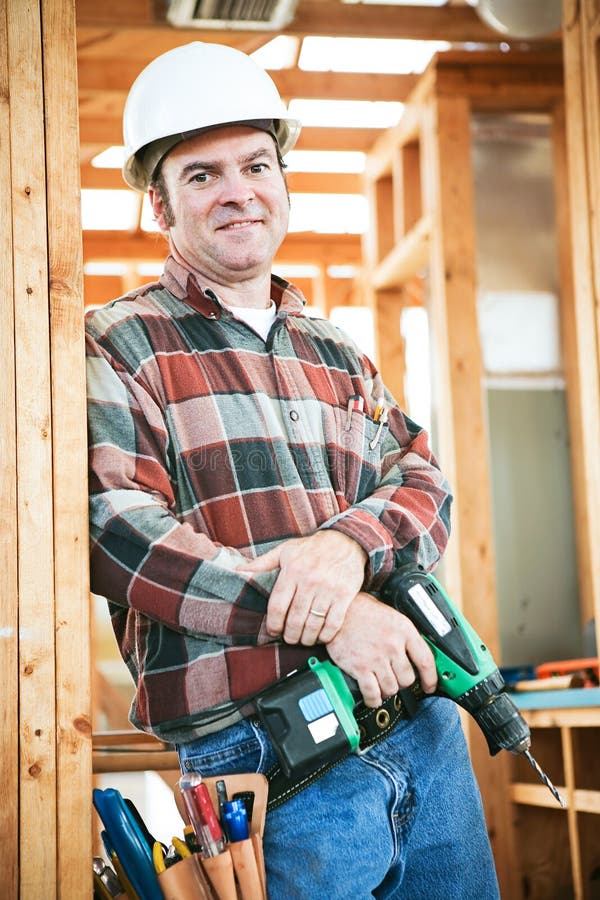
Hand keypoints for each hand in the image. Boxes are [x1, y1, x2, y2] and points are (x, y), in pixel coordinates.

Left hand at [237, 531, 366, 644]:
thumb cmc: (311, 548)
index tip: (274, 631)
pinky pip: (333, 624)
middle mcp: (310, 580)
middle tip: (289, 638)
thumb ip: (262, 563)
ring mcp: (328, 589)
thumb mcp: (285, 550)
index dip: (274, 624)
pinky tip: (320, 636)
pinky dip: (325, 636)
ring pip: (313, 625)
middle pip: (295, 620)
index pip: (277, 606)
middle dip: (290, 635)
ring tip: (303, 640)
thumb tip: (237, 571)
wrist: (346, 541)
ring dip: (306, 639)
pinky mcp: (345, 595)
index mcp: (292, 570)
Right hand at [326, 592, 437, 706]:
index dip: (431, 678)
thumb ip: (403, 633)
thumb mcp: (390, 615)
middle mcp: (392, 645)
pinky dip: (373, 699)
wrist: (337, 612)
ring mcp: (376, 658)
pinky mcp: (360, 668)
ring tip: (382, 685)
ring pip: (391, 688)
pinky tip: (373, 697)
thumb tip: (414, 652)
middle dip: (402, 682)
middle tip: (396, 679)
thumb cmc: (361, 610)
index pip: (425, 660)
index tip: (430, 685)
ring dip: (387, 690)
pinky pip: (372, 693)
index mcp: (404, 630)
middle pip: (407, 679)